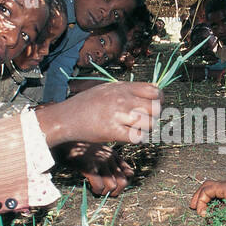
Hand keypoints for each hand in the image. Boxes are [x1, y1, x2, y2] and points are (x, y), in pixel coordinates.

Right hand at [41, 81, 160, 145]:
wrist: (67, 118)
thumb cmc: (87, 104)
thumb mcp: (108, 88)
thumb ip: (129, 90)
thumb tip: (153, 92)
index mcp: (123, 87)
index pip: (155, 91)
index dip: (159, 100)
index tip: (154, 105)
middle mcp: (123, 99)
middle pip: (156, 108)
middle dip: (154, 116)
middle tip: (145, 120)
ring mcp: (118, 115)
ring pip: (150, 124)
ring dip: (146, 129)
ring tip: (136, 128)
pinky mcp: (113, 132)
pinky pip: (137, 137)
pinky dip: (136, 139)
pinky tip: (127, 135)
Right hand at [62, 142, 134, 195]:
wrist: (64, 144)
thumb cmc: (80, 152)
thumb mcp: (98, 153)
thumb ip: (108, 164)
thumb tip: (114, 184)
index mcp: (114, 154)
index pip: (130, 173)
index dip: (124, 184)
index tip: (114, 186)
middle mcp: (110, 157)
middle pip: (124, 182)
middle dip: (116, 191)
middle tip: (106, 192)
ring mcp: (101, 162)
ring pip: (112, 186)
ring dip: (104, 192)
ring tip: (97, 190)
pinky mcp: (90, 167)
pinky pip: (99, 186)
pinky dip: (96, 191)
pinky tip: (91, 187)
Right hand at [189, 181, 225, 219]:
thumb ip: (219, 213)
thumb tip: (208, 216)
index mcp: (225, 186)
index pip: (205, 191)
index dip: (201, 202)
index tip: (202, 214)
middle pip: (206, 186)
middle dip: (198, 196)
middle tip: (192, 206)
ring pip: (213, 191)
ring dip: (205, 198)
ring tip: (200, 208)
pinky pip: (220, 197)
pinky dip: (213, 202)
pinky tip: (212, 210)